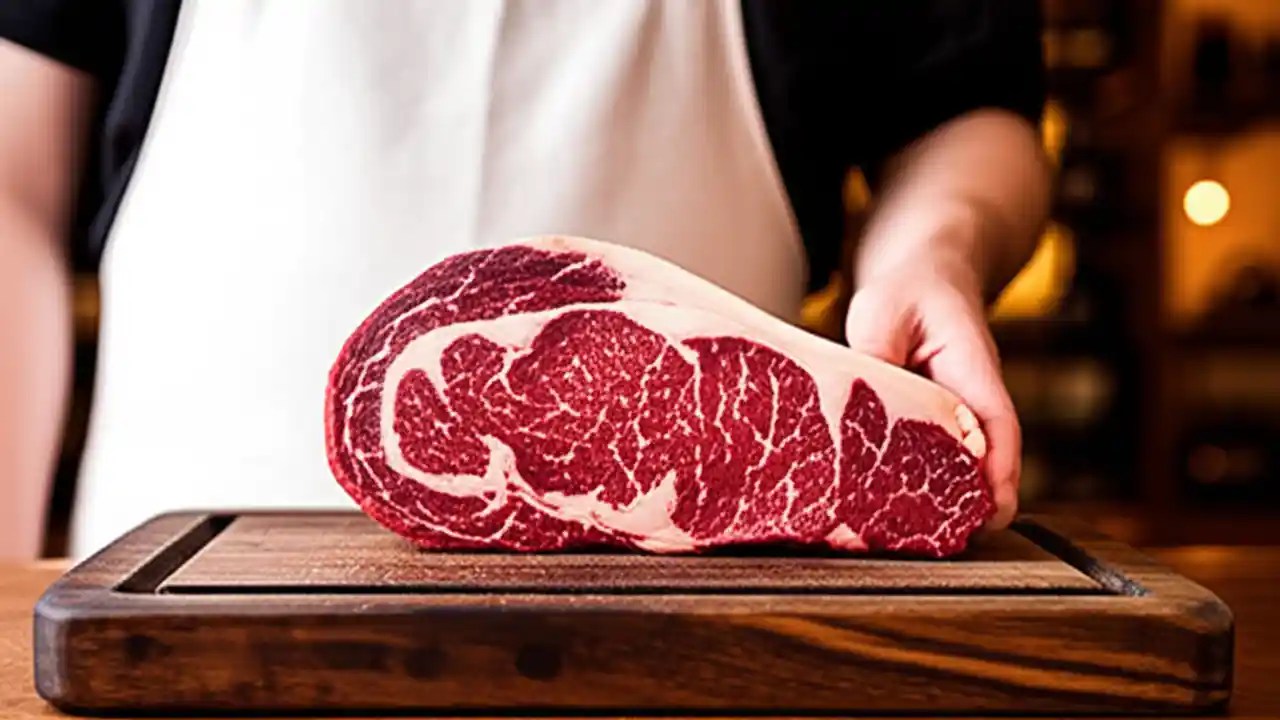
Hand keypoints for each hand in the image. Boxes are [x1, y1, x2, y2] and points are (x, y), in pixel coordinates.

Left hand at [844, 260, 1018, 529]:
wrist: (923, 278)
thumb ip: (874, 352)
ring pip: (960, 471)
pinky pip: (932, 463)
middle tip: (941, 543)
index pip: (999, 428)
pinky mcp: (932, 428)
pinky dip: (919, 489)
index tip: (993, 511)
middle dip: (972, 507)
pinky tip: (887, 513)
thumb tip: (861, 394)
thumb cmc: (908, 291)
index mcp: (975, 372)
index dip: (1001, 473)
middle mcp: (973, 403)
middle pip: (986, 466)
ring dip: (944, 504)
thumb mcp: (883, 310)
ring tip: (910, 540)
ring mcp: (956, 419)